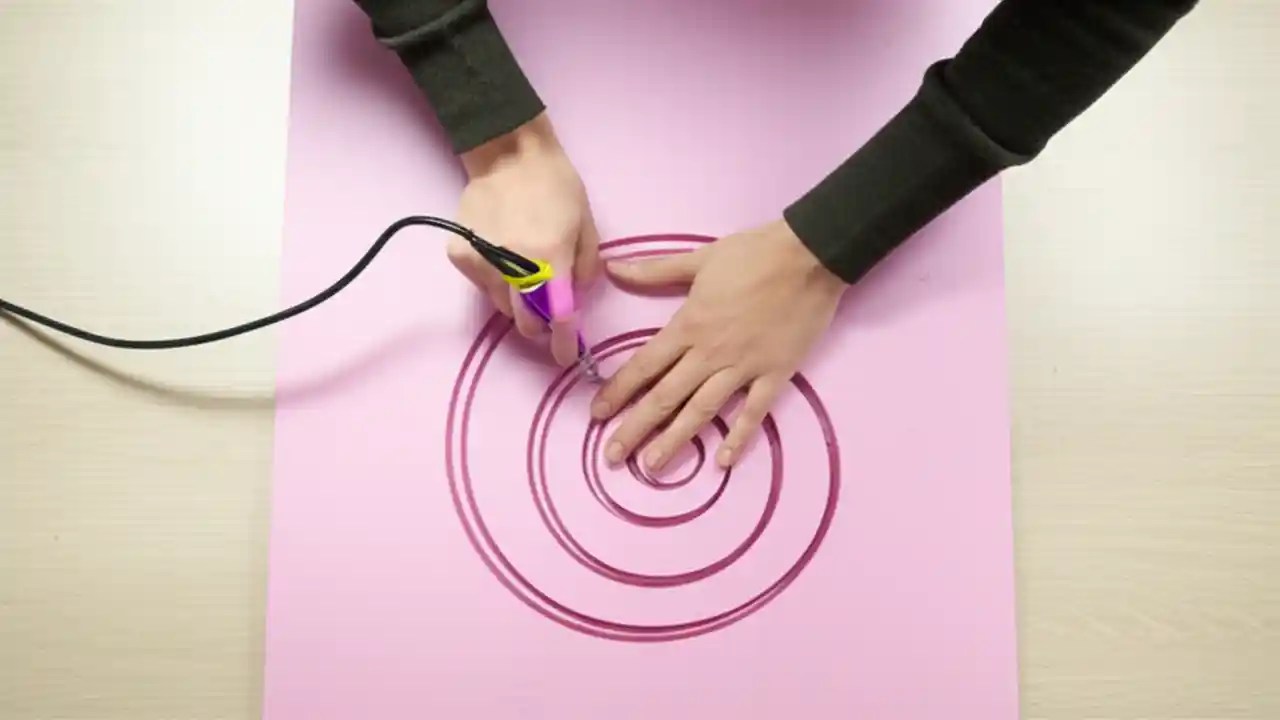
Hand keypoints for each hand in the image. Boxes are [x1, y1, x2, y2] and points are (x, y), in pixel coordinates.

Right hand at [450, 113, 600, 366]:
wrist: (507, 153)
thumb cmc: (555, 186)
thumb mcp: (587, 225)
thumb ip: (585, 270)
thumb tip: (573, 301)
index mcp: (551, 256)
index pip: (559, 315)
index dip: (563, 342)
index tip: (566, 357)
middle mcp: (514, 264)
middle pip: (525, 322)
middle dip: (539, 325)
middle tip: (547, 311)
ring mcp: (482, 261)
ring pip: (502, 307)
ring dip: (517, 302)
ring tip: (524, 271)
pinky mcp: (460, 255)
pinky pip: (483, 287)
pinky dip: (496, 283)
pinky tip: (502, 255)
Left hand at [591, 220, 844, 468]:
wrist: (811, 255)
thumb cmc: (754, 253)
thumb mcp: (699, 258)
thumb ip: (655, 270)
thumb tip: (613, 268)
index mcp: (689, 325)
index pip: (645, 365)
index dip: (618, 391)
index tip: (597, 414)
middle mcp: (711, 353)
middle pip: (665, 397)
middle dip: (635, 428)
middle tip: (613, 456)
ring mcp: (744, 367)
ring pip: (702, 410)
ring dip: (675, 440)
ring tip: (652, 466)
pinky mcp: (775, 374)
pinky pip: (754, 412)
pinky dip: (739, 437)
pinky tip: (723, 462)